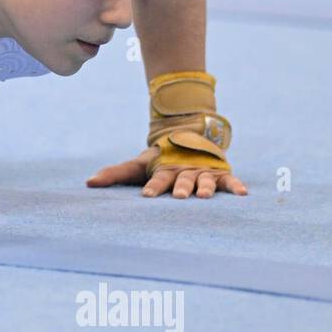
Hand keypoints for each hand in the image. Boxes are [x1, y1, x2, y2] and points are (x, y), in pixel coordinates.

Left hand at [86, 147, 247, 198]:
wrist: (187, 135)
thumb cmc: (159, 157)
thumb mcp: (137, 164)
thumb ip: (114, 174)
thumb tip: (87, 183)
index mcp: (165, 169)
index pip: (157, 179)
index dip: (153, 187)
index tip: (147, 195)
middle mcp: (184, 171)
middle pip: (182, 179)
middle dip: (180, 187)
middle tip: (179, 196)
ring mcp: (203, 172)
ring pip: (204, 180)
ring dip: (205, 187)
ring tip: (205, 196)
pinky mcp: (220, 174)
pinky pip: (229, 181)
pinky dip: (236, 186)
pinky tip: (243, 194)